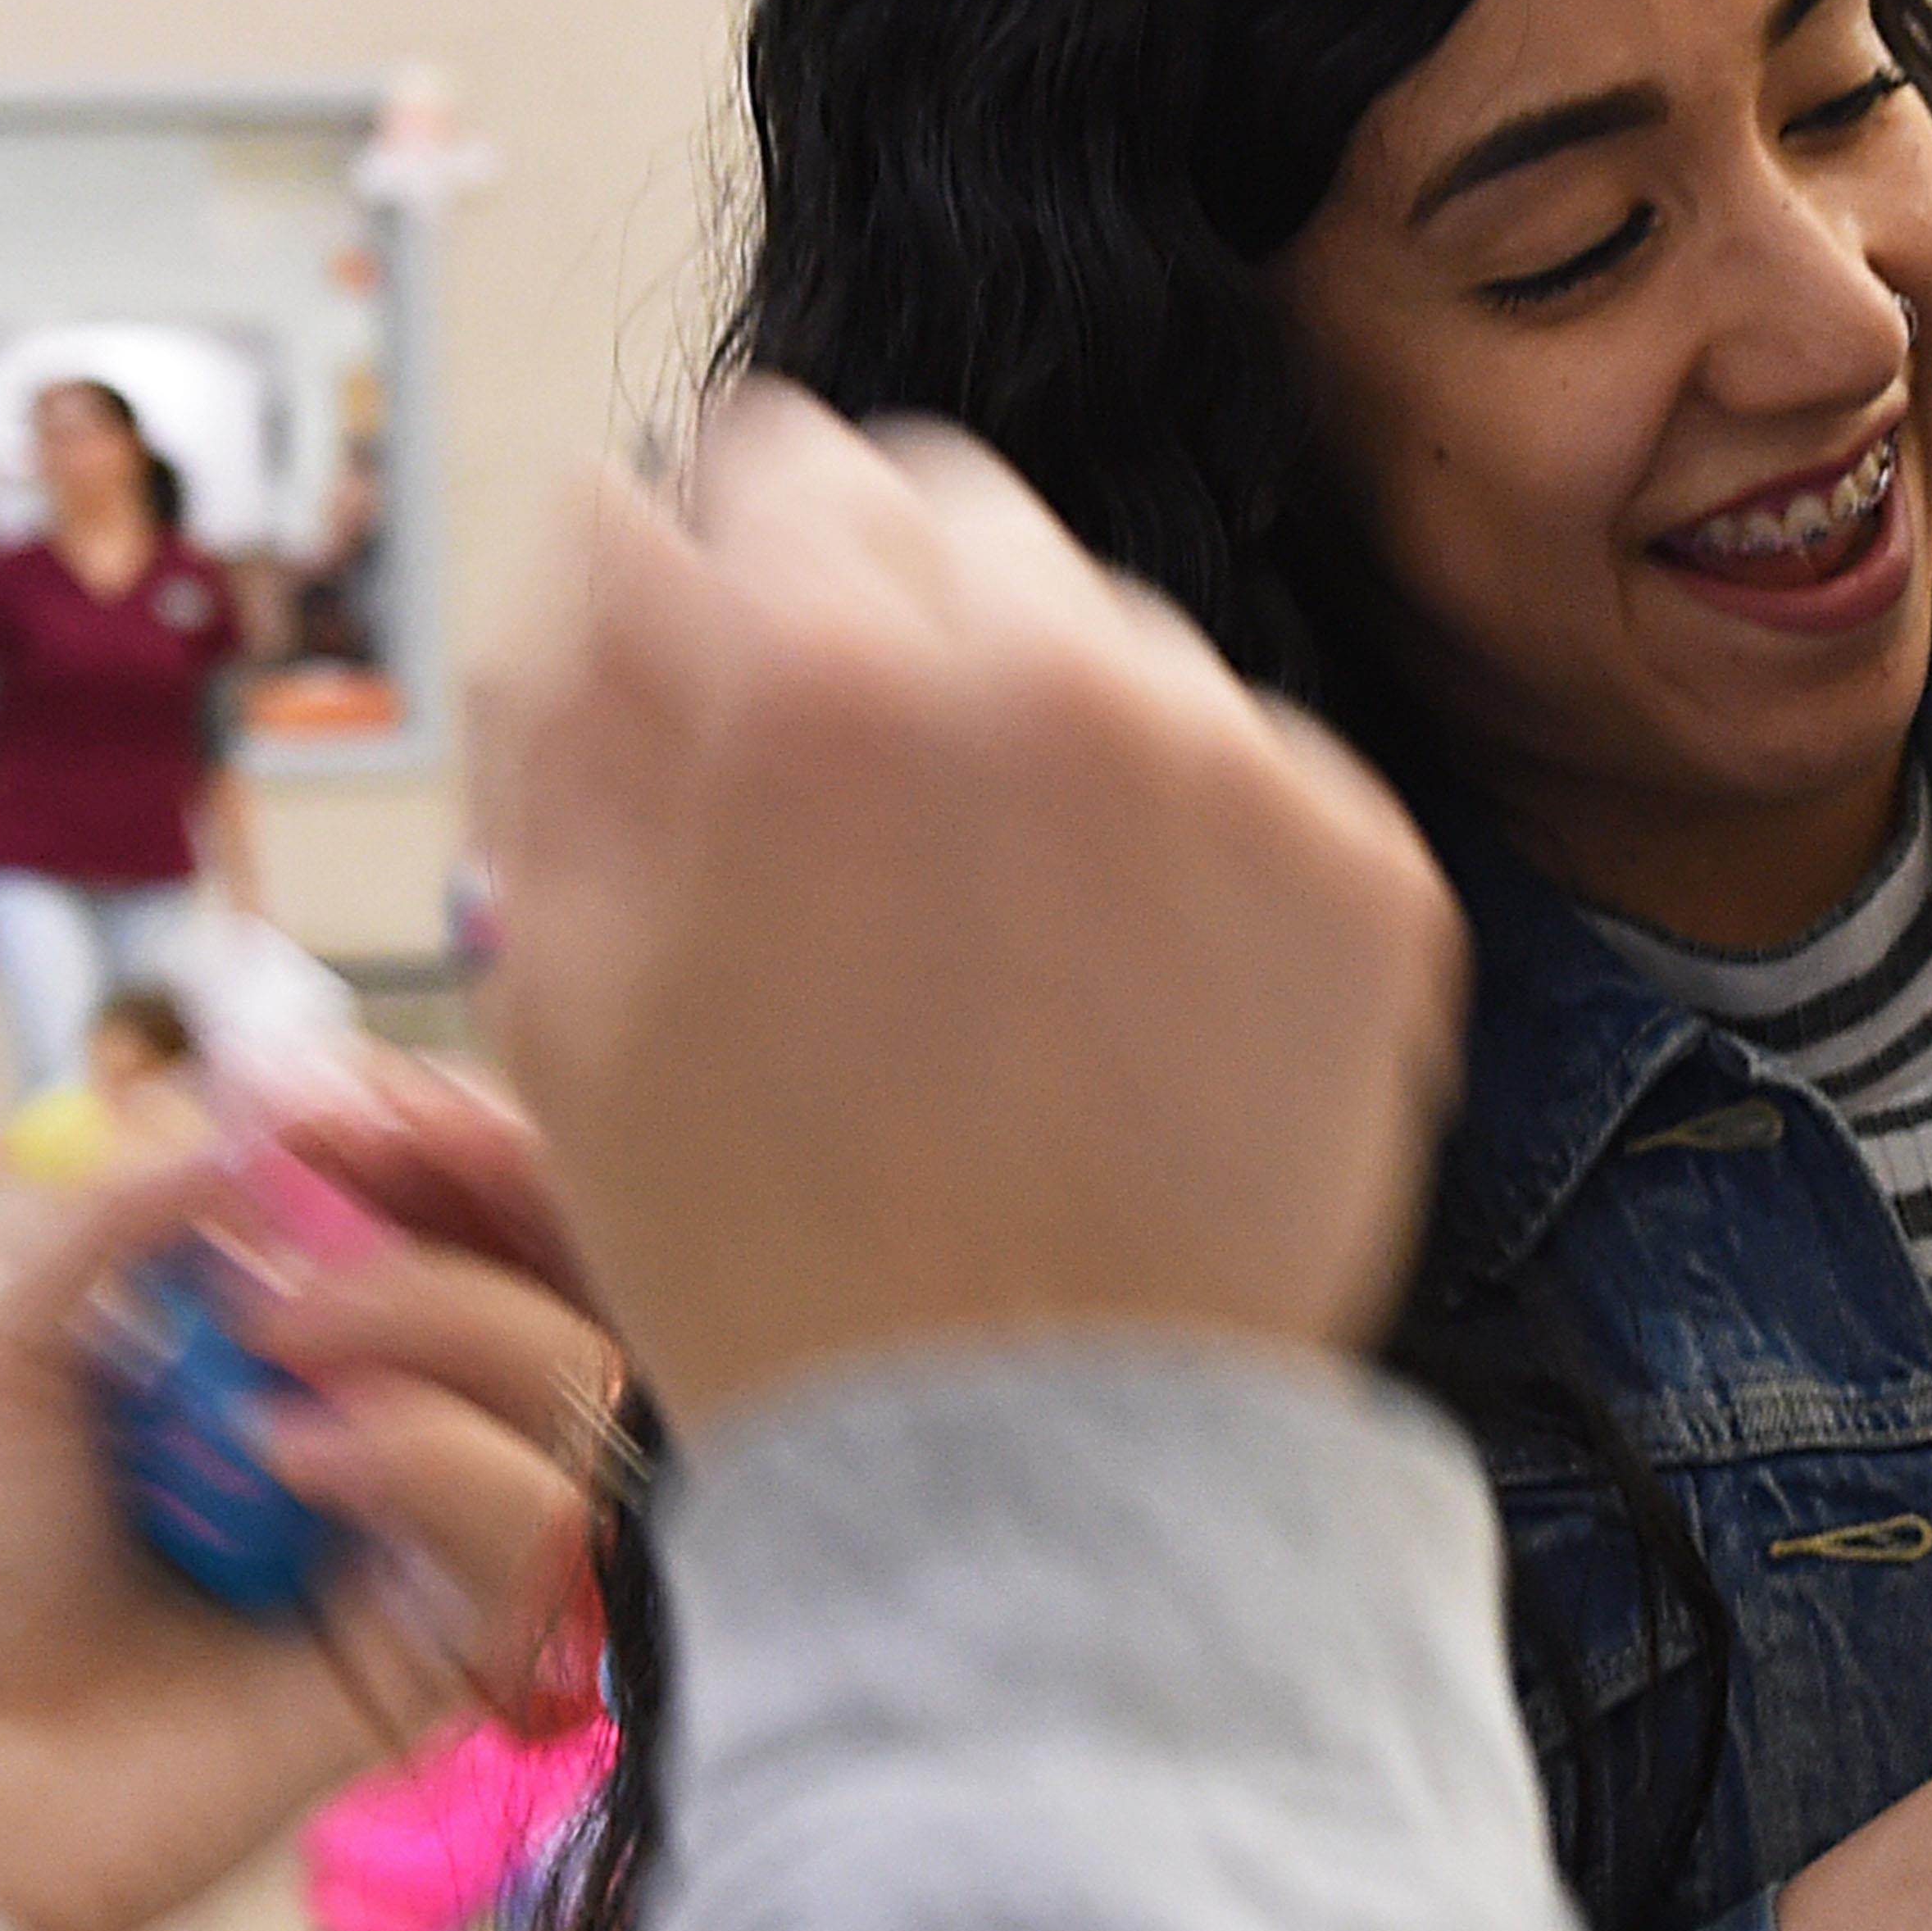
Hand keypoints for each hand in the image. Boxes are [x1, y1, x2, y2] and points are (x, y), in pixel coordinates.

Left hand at [0, 1075, 620, 1930]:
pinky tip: (308, 1458)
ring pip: (576, 1382)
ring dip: (443, 1313)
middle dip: (483, 1192)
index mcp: (273, 1343)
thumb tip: (253, 1111)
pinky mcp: (441, 1655)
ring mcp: (414, 1541)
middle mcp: (372, 1428)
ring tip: (280, 1343)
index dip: (434, 1134)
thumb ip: (118, 1208)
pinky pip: (538, 1527)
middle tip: (368, 1170)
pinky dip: (441, 1457)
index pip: (434, 1207)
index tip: (362, 1099)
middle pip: (551, 1270)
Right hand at [472, 390, 1459, 1427]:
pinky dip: (1193, 856)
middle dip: (897, 627)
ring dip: (1054, 736)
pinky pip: (1254, 774)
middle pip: (958, 513)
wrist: (1017, 1471)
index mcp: (814, 664)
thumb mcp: (562, 974)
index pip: (778, 459)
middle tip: (876, 830)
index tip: (751, 683)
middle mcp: (1048, 667)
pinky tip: (1128, 1005)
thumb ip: (573, 696)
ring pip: (1118, 639)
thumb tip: (621, 515)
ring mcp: (1234, 765)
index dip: (741, 575)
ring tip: (1006, 951)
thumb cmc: (764, 1246)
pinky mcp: (1369, 869)